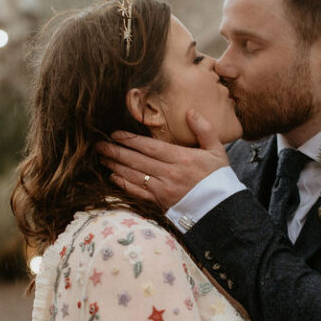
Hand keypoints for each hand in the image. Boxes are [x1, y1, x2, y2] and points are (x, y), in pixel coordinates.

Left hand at [96, 110, 228, 208]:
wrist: (221, 208)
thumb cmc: (218, 178)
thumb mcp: (216, 150)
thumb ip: (204, 129)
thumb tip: (190, 112)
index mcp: (181, 159)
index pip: (150, 147)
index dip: (130, 140)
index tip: (115, 134)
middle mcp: (169, 174)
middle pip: (136, 160)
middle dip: (115, 152)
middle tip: (98, 145)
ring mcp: (163, 190)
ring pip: (133, 176)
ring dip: (115, 166)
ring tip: (102, 158)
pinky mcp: (160, 203)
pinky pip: (137, 193)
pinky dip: (123, 184)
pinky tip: (113, 177)